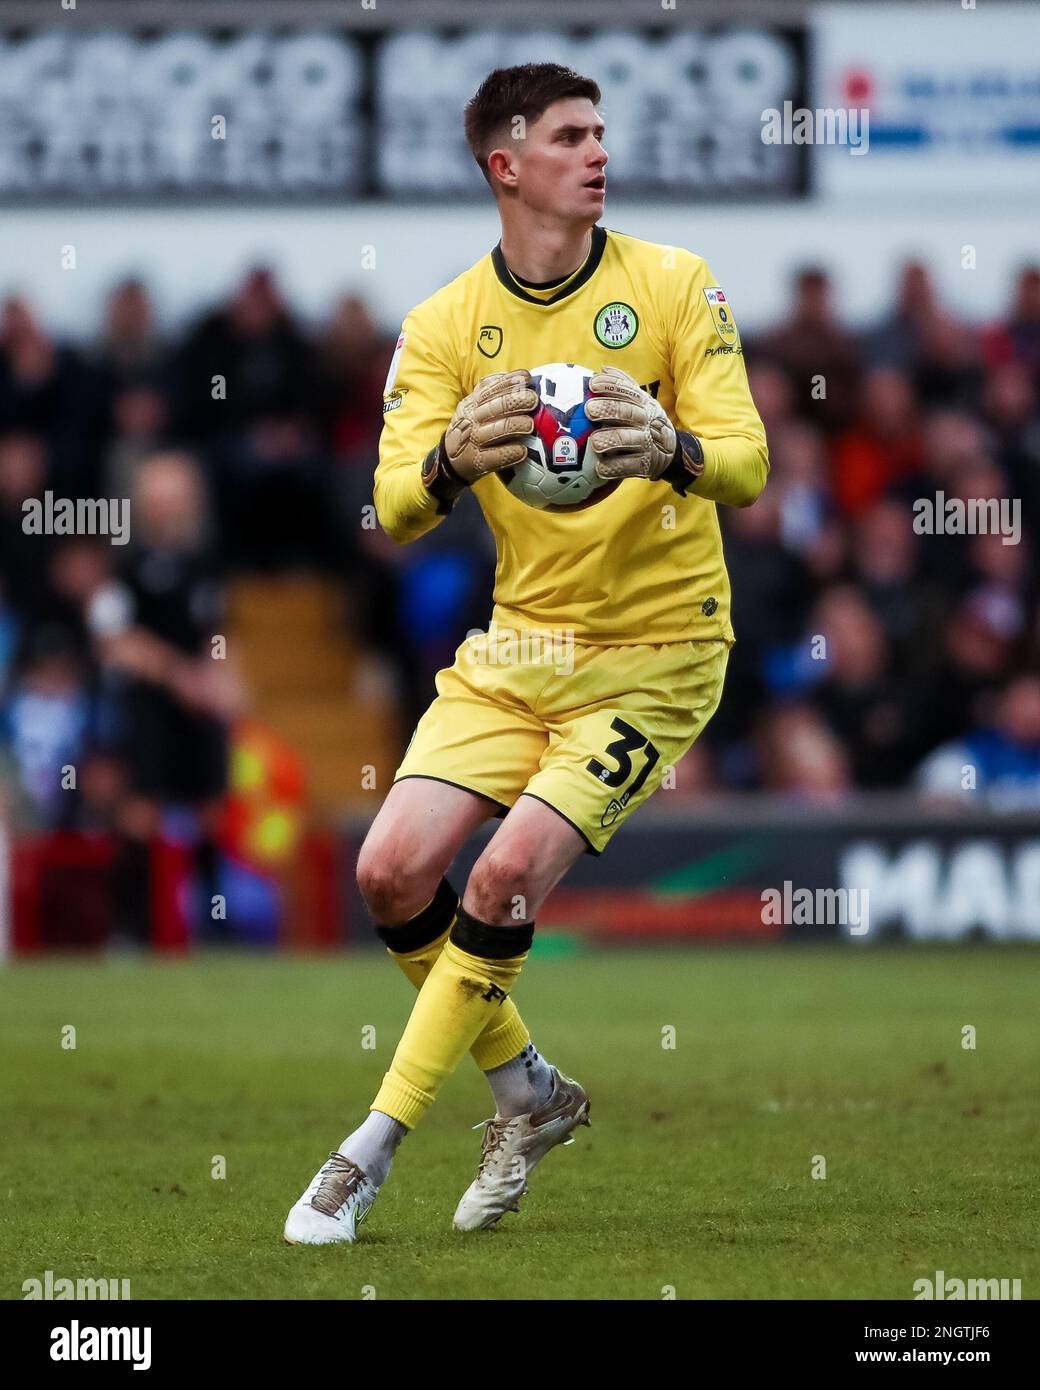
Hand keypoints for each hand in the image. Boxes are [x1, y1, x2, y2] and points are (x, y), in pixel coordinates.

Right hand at [422, 371, 536, 498]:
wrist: (450, 459)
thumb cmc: (472, 428)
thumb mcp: (474, 405)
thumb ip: (491, 391)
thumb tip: (520, 376)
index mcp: (473, 403)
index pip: (491, 389)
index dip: (509, 382)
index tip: (527, 378)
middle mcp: (472, 420)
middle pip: (495, 407)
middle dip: (515, 401)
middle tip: (533, 400)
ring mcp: (474, 441)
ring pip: (495, 431)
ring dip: (514, 426)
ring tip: (530, 425)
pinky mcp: (477, 462)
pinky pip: (495, 457)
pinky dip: (510, 453)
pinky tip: (522, 451)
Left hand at [585, 367, 678, 481]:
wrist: (672, 452)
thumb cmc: (647, 423)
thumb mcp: (642, 402)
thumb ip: (624, 386)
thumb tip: (603, 369)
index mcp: (643, 404)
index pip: (627, 391)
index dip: (610, 386)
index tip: (593, 384)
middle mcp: (646, 421)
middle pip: (627, 412)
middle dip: (608, 409)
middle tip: (590, 410)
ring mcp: (646, 443)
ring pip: (628, 439)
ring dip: (611, 439)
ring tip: (595, 442)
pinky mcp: (645, 464)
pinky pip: (629, 466)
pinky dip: (614, 467)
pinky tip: (600, 468)